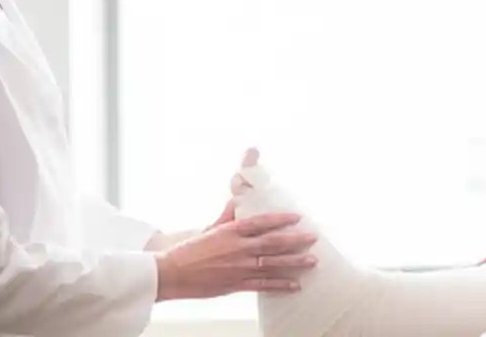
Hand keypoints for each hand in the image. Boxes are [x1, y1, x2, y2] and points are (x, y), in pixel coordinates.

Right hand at [154, 212, 316, 300]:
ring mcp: (239, 267)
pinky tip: (295, 284)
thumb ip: (227, 216)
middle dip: (296, 240)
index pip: (262, 221)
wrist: (172, 273)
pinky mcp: (236, 284)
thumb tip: (236, 201)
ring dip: (295, 262)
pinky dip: (281, 284)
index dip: (281, 219)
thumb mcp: (210, 228)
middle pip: (274, 242)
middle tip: (313, 238)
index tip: (297, 217)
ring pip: (273, 263)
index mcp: (232, 230)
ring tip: (312, 260)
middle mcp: (239, 248)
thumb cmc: (190, 250)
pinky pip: (264, 284)